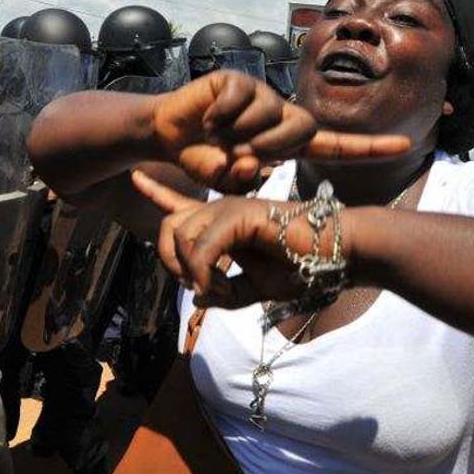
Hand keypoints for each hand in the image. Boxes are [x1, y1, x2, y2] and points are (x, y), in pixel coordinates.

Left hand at [132, 170, 337, 308]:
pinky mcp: (241, 213)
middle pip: (170, 227)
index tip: (135, 176)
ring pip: (183, 237)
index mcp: (222, 221)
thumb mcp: (256, 288)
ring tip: (223, 290)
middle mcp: (221, 208)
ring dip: (195, 273)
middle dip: (172, 261)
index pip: (180, 205)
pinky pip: (205, 247)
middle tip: (201, 287)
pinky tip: (225, 287)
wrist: (338, 255)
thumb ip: (226, 293)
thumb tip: (199, 298)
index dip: (155, 192)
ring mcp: (230, 207)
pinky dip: (208, 273)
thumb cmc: (302, 268)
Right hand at [150, 71, 409, 192]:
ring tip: (216, 136)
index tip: (406, 144)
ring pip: (268, 113)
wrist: (165, 135)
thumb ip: (240, 178)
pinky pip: (239, 97)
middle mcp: (279, 114)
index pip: (334, 145)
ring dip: (238, 132)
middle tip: (242, 154)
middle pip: (304, 127)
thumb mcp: (223, 180)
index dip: (368, 147)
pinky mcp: (236, 79)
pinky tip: (206, 120)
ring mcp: (259, 94)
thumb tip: (250, 162)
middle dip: (275, 145)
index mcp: (285, 142)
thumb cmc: (201, 158)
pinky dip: (220, 115)